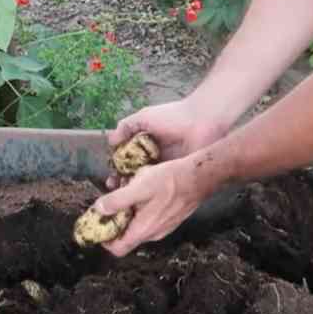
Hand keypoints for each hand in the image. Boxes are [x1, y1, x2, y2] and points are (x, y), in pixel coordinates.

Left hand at [94, 154, 217, 256]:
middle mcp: (153, 233)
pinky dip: (139, 204)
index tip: (96, 223)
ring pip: (136, 223)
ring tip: (125, 185)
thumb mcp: (138, 187)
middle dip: (114, 216)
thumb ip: (117, 200)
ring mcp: (162, 227)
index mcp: (143, 230)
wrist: (199, 177)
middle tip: (110, 196)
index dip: (103, 239)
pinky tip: (140, 185)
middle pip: (125, 234)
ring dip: (127, 207)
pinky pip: (147, 216)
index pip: (117, 249)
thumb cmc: (170, 181)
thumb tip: (98, 209)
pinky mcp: (168, 218)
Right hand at [107, 99, 226, 188]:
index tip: (110, 180)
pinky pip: (161, 186)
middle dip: (123, 184)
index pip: (126, 161)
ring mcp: (165, 167)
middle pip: (134, 175)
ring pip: (146, 183)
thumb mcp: (144, 117)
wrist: (202, 122)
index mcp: (145, 144)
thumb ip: (126, 127)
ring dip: (135, 190)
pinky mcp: (176, 175)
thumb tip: (110, 141)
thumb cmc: (173, 116)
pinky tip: (142, 197)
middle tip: (117, 191)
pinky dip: (151, 193)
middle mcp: (153, 157)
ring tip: (126, 197)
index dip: (117, 171)